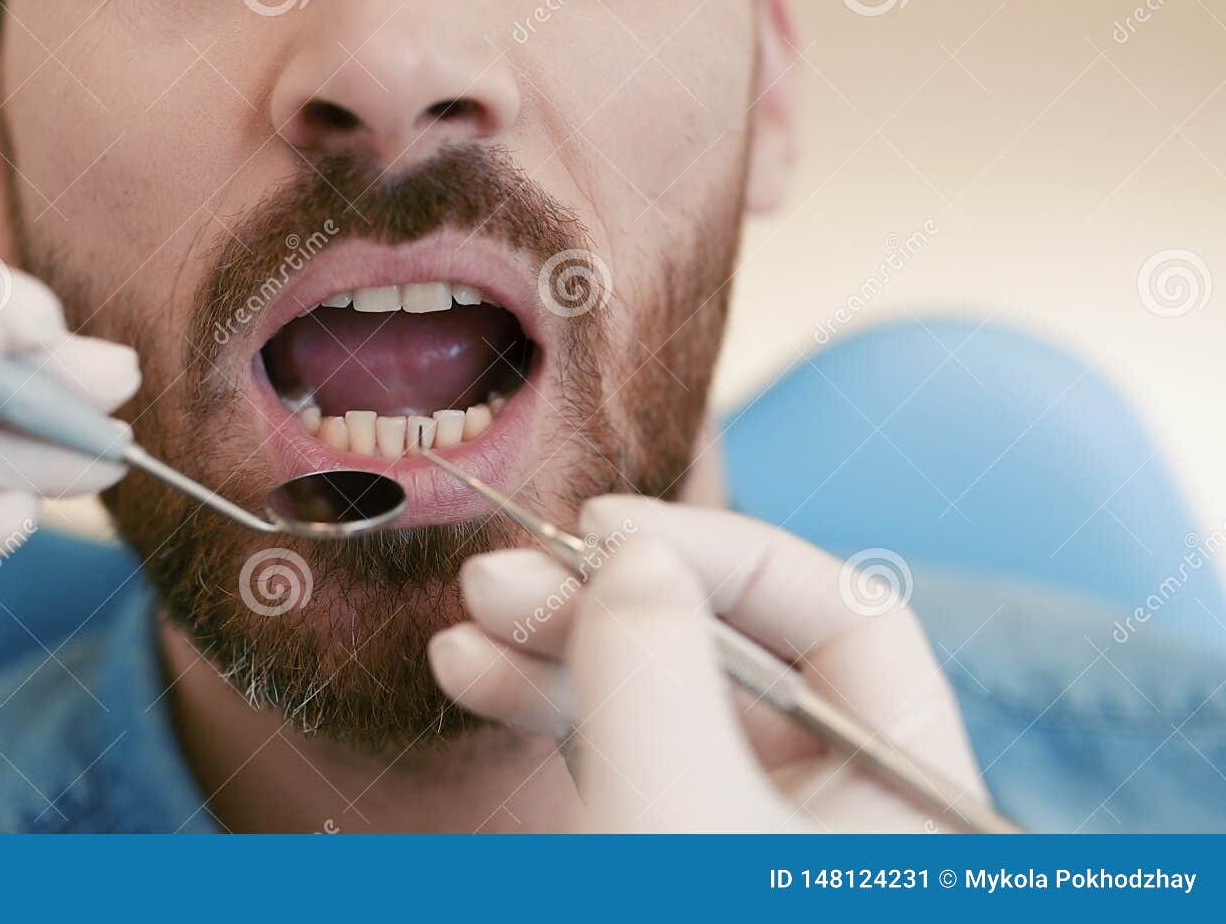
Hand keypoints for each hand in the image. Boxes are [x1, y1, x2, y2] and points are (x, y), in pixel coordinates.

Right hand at [428, 494, 986, 831]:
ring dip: (554, 645)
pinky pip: (614, 745)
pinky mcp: (663, 837)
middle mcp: (832, 799)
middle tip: (504, 569)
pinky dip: (544, 705)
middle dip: (609, 596)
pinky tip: (473, 668)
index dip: (723, 552)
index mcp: (902, 788)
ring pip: (658, 693)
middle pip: (733, 645)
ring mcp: (740, 821)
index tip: (605, 530)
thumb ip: (659, 668)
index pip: (843, 615)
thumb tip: (631, 557)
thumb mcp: (679, 810)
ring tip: (467, 617)